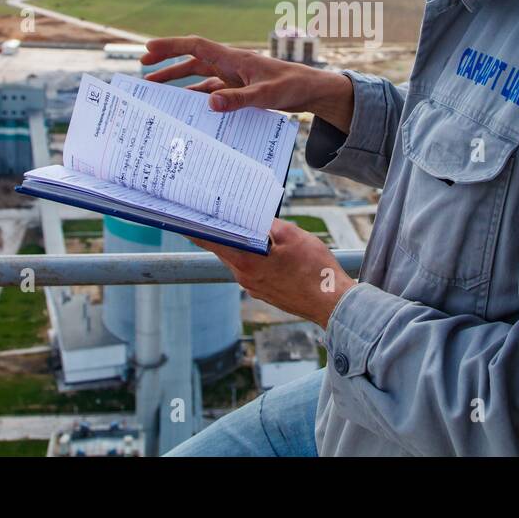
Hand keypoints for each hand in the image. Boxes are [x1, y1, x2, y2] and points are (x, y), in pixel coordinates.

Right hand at [141, 34, 353, 131]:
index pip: (196, 47)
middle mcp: (230, 64)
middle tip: (142, 69)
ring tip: (154, 89)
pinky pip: (212, 90)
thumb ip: (239, 100)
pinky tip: (185, 106)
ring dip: (177, 80)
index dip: (171, 46)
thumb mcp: (266, 95)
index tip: (148, 49)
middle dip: (166, 63)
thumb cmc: (293, 87)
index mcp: (234, 59)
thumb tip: (210, 104)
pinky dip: (196, 96)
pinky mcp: (240, 88)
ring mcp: (233, 76)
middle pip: (191, 59)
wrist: (312, 90)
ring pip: (198, 75)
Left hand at [188, 219, 355, 328]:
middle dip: (226, 232)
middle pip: (226, 249)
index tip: (186, 218)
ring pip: (242, 260)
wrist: (332, 303)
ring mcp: (255, 288)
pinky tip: (273, 250)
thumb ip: (268, 224)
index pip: (212, 242)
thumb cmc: (315, 271)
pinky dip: (258, 257)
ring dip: (245, 244)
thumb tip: (253, 218)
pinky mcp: (267, 292)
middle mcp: (245, 278)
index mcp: (246, 262)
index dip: (197, 229)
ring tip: (255, 228)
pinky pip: (255, 270)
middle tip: (224, 213)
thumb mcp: (293, 236)